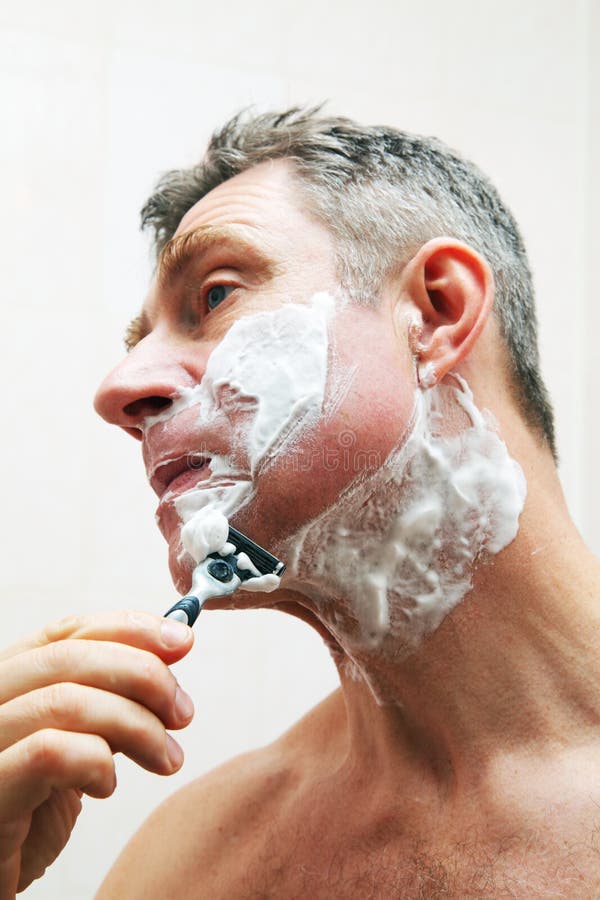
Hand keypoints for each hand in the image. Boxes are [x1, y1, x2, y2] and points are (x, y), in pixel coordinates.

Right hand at [0, 611, 193, 897]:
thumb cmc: (34, 809)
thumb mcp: (82, 737)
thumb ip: (115, 691)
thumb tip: (175, 643)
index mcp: (9, 680)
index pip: (67, 630)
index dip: (130, 628)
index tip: (183, 642)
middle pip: (68, 656)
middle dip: (142, 674)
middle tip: (182, 711)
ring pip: (65, 700)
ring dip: (136, 725)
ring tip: (166, 757)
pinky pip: (49, 752)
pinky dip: (96, 761)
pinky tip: (108, 785)